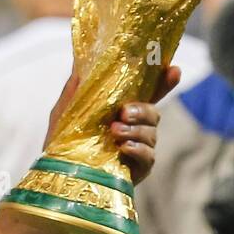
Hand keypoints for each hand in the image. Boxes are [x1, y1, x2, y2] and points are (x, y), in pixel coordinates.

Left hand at [43, 66, 180, 184]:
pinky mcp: (139, 168)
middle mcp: (136, 127)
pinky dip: (138, 149)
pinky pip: (148, 156)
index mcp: (123, 110)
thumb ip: (75, 89)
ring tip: (115, 132)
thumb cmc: (64, 140)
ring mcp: (140, 148)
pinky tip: (124, 148)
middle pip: (153, 112)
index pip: (149, 94)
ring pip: (151, 133)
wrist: (59, 171)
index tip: (173, 70)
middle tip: (124, 112)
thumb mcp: (66, 111)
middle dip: (142, 110)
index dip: (164, 82)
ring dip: (135, 130)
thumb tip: (78, 62)